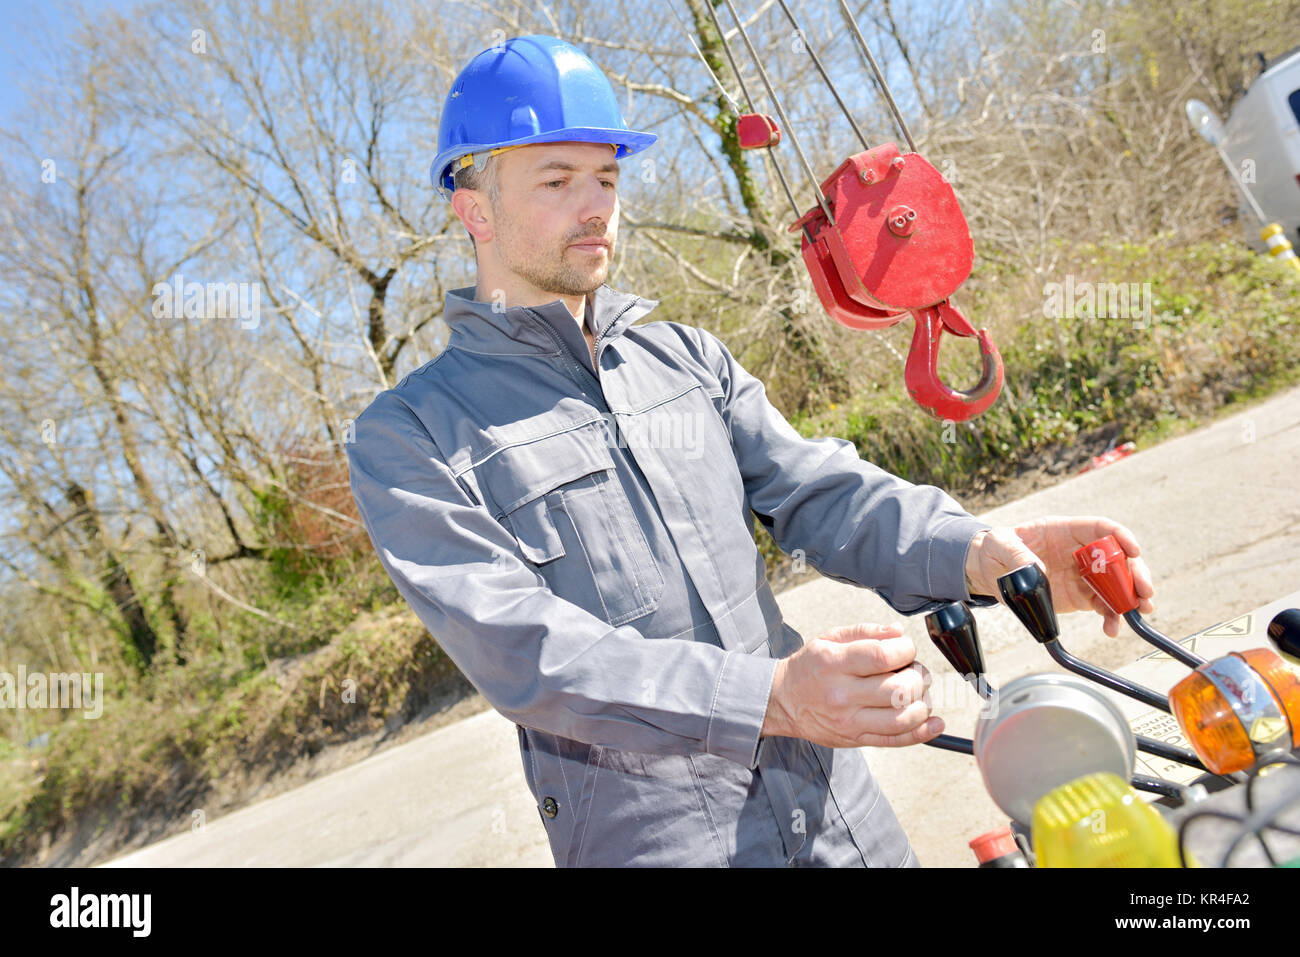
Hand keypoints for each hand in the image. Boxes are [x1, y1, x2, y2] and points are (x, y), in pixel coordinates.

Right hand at [762, 622, 942, 747]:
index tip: (904, 648)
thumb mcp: (829, 638)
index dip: (906, 649)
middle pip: (898, 689)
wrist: (781, 701)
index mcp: (835, 664)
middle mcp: (843, 695)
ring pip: (902, 718)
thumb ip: (865, 632)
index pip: (884, 656)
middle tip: (911, 670)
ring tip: (915, 692)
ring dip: (921, 703)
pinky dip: (922, 733)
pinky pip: (895, 740)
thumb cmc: (809, 668)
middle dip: (917, 676)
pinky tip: (935, 722)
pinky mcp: (856, 739)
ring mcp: (850, 721)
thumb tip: (898, 632)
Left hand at [965, 515, 1154, 637]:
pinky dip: (1110, 617)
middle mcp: (1080, 551)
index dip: (1120, 536)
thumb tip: (1039, 571)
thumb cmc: (996, 547)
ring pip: (1115, 584)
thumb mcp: (1000, 543)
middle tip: (1145, 592)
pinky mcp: (1079, 596)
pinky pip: (1101, 605)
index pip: (1101, 528)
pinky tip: (1112, 628)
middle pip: (1117, 558)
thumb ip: (1019, 554)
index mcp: (1065, 530)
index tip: (1133, 550)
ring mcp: (1082, 575)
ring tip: (1138, 612)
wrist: (988, 569)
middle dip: (1135, 573)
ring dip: (1130, 598)